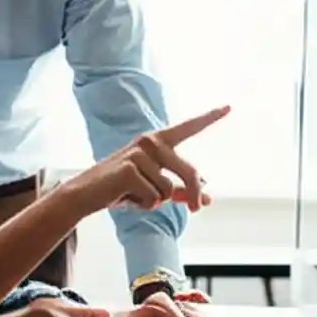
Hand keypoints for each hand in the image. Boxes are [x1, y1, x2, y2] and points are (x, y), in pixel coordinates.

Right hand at [59, 106, 229, 215]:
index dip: (209, 118)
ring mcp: (139, 154)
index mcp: (158, 142)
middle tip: (195, 209)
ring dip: (155, 201)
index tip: (229, 107)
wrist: (86, 194)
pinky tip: (124, 197)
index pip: (188, 128)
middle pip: (190, 173)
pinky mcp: (129, 169)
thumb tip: (206, 199)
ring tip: (133, 195)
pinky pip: (153, 198)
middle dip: (194, 195)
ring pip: (168, 191)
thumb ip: (179, 190)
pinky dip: (142, 205)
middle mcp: (150, 142)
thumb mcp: (154, 188)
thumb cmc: (121, 189)